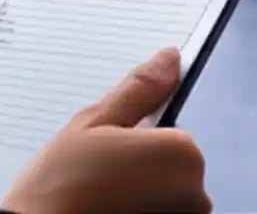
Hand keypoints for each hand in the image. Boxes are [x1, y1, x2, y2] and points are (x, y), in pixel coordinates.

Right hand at [2, 48, 211, 213]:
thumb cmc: (58, 191)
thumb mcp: (91, 125)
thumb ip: (138, 92)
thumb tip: (169, 58)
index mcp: (184, 154)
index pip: (174, 139)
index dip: (139, 145)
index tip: (110, 157)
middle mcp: (198, 193)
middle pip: (174, 170)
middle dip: (143, 171)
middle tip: (98, 179)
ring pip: (167, 196)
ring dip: (142, 194)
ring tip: (98, 200)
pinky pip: (159, 212)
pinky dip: (140, 210)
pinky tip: (106, 211)